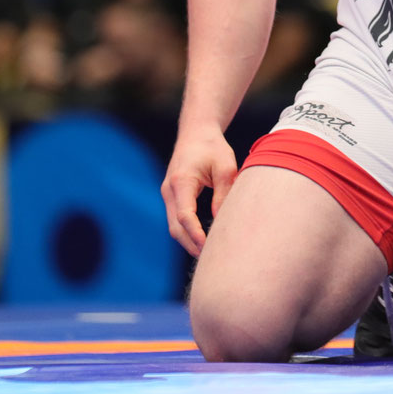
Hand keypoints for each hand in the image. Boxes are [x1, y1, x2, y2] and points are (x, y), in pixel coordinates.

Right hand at [161, 127, 237, 256]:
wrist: (196, 133)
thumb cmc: (213, 148)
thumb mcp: (225, 167)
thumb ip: (224, 193)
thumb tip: (222, 221)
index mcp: (182, 181)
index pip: (184, 216)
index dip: (195, 235)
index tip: (208, 248)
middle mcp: (169, 189)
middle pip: (175, 227)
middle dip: (191, 245)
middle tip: (212, 260)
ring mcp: (167, 193)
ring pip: (173, 226)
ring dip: (188, 241)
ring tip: (209, 255)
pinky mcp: (171, 196)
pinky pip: (175, 219)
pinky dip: (186, 232)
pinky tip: (203, 241)